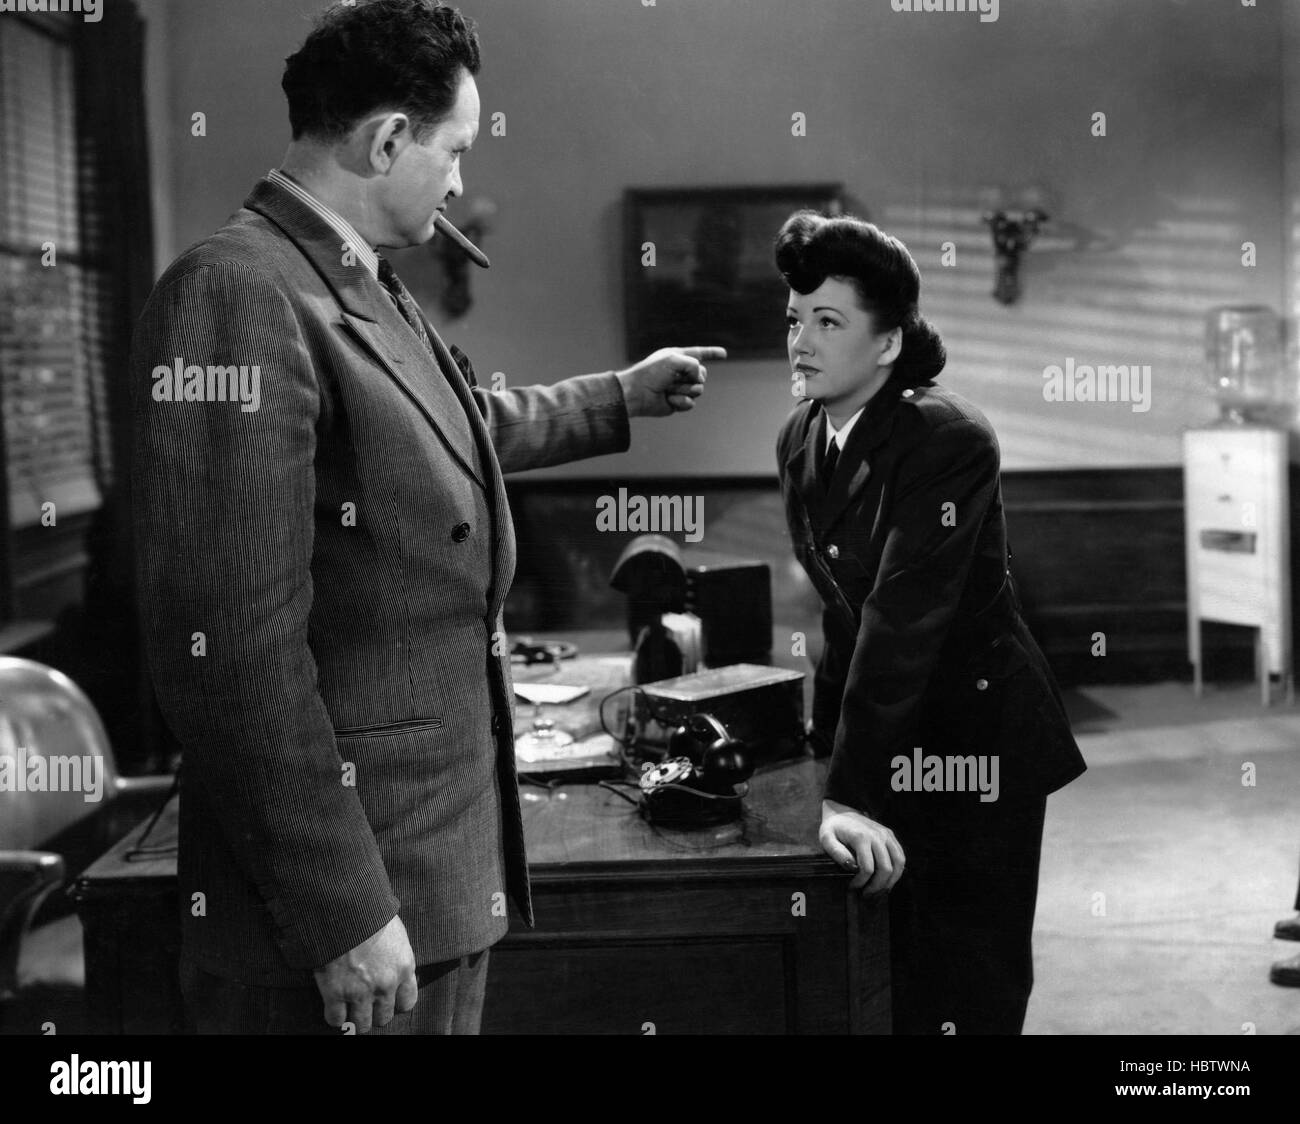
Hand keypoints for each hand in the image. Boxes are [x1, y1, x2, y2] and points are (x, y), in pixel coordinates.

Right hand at [313, 914, 417, 1032]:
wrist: (344, 907)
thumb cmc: (369, 913)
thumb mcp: (395, 933)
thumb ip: (397, 957)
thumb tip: (395, 969)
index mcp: (404, 967)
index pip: (407, 1003)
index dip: (395, 1003)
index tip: (386, 999)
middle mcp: (386, 984)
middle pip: (383, 1017)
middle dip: (374, 1012)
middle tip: (364, 1003)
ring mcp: (361, 991)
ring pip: (361, 1024)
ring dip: (355, 1018)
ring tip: (348, 1009)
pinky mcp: (335, 993)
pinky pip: (336, 1020)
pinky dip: (334, 1016)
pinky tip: (332, 1005)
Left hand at [615, 346, 725, 416]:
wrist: (637, 393)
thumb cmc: (652, 373)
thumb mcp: (675, 359)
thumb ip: (694, 364)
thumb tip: (699, 380)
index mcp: (678, 357)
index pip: (699, 354)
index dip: (712, 353)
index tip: (724, 354)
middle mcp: (680, 372)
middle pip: (703, 375)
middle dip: (692, 377)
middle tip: (674, 378)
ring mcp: (680, 388)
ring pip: (698, 390)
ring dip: (684, 390)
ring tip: (668, 389)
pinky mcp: (678, 403)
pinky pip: (691, 403)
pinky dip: (680, 401)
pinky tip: (668, 399)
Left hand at [819, 798, 905, 894]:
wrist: (842, 812)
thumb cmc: (833, 828)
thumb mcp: (827, 838)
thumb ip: (837, 852)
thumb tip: (852, 867)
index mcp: (861, 837)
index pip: (868, 868)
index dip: (861, 882)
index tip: (853, 888)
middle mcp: (877, 835)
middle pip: (886, 868)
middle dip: (877, 886)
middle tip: (867, 895)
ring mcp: (886, 835)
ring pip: (898, 863)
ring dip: (891, 881)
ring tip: (879, 891)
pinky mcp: (890, 835)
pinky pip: (901, 856)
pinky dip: (897, 871)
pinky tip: (887, 880)